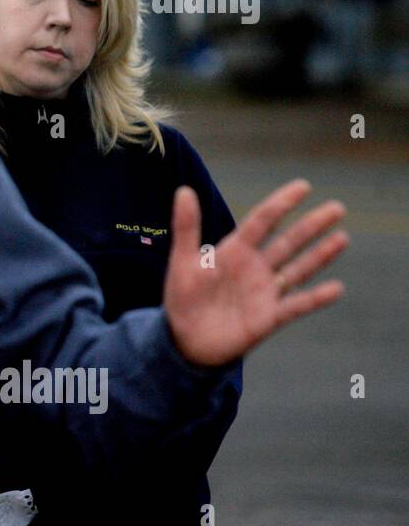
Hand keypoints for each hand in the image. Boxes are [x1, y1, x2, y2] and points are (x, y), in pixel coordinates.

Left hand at [164, 179, 348, 367]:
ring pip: (298, 268)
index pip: (262, 221)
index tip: (304, 186)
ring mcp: (265, 292)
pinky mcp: (269, 317)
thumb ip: (186, 227)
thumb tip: (184, 190)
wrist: (184, 340)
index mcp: (235, 251)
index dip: (282, 203)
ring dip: (320, 255)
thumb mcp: (183, 261)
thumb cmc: (183, 298)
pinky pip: (297, 305)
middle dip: (312, 225)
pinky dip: (316, 298)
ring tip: (342, 237)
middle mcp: (255, 268)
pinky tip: (336, 288)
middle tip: (337, 207)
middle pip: (288, 241)